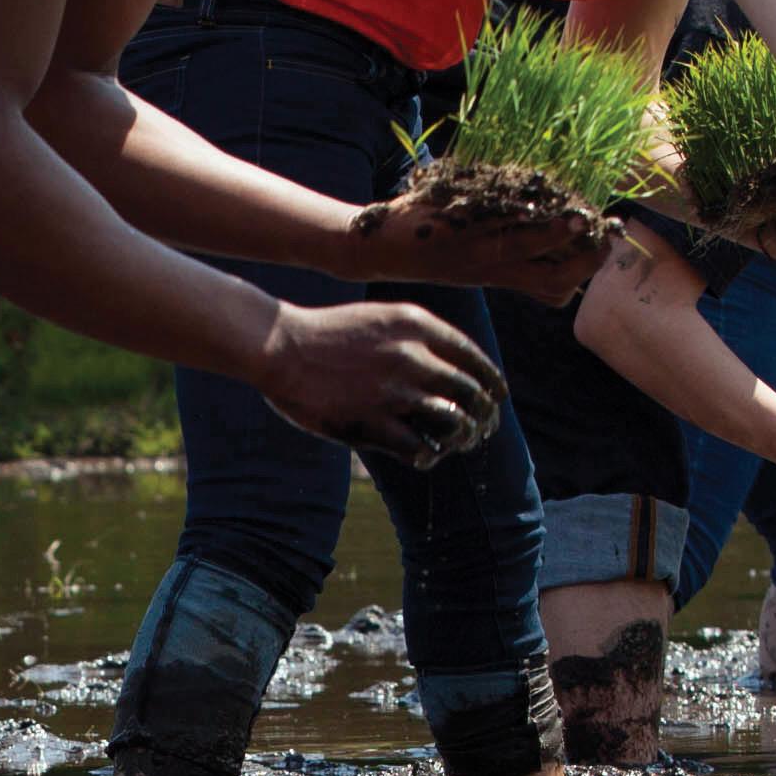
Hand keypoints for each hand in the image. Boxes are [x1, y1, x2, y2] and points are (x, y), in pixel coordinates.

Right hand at [254, 297, 502, 466]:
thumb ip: (417, 337)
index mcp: (416, 325)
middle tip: (484, 429)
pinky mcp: (370, 422)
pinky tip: (423, 457)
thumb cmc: (328, 335)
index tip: (496, 398)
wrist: (279, 345)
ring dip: (463, 438)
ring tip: (456, 444)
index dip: (492, 383)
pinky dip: (429, 456)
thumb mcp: (381, 319)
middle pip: (472, 393)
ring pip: (455, 422)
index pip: (474, 358)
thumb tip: (453, 366)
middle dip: (485, 415)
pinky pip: (419, 448)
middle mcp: (412, 355)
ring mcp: (392, 390)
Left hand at [352, 192, 608, 302]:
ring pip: (526, 251)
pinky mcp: (455, 232)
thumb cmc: (427, 242)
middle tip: (605, 235)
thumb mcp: (471, 255)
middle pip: (553, 278)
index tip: (604, 248)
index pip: (554, 289)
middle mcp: (493, 271)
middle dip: (584, 259)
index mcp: (500, 277)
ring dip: (557, 237)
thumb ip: (504, 247)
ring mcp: (475, 252)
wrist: (374, 248)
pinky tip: (539, 200)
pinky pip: (494, 226)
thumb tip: (543, 226)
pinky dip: (519, 215)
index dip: (582, 272)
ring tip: (581, 220)